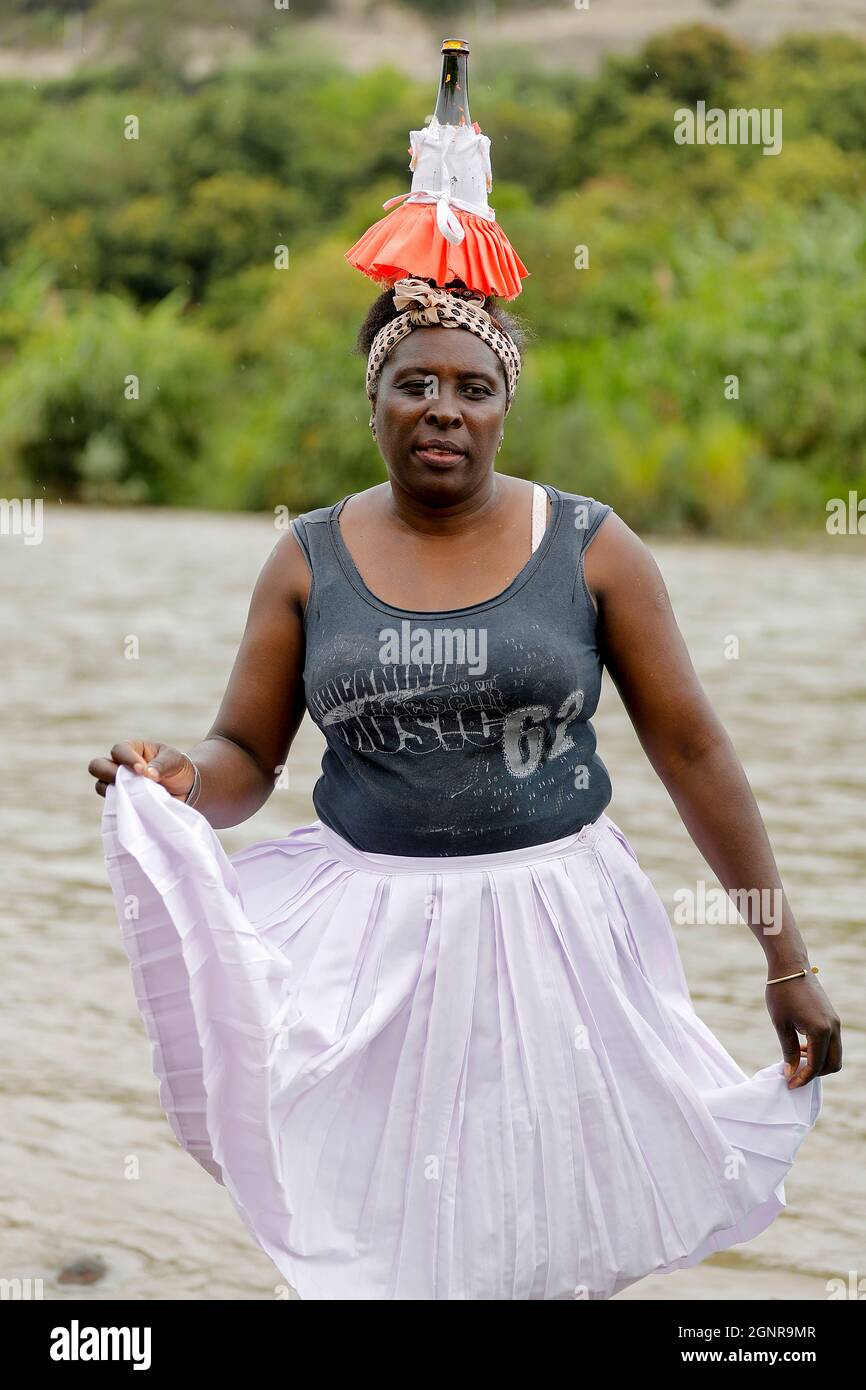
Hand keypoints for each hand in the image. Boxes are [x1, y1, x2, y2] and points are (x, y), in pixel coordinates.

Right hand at [88, 740, 195, 800]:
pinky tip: (135, 807)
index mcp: (132, 749)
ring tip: (134, 795)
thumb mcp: (174, 761)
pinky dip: (121, 805)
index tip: (142, 770)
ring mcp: (119, 785)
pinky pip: (112, 804)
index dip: (127, 759)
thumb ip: (160, 765)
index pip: (119, 750)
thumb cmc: (178, 769)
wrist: (187, 791)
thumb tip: (145, 774)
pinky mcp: (123, 802)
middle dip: (107, 772)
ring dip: (114, 790)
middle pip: (97, 766)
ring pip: (100, 786)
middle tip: (125, 781)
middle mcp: (120, 766)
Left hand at [765, 969, 841, 1088]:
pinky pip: (832, 1042)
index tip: (789, 1084)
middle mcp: (833, 1028)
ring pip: (835, 1053)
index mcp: (820, 1031)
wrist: (790, 967)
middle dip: (815, 1073)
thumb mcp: (781, 1024)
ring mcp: (835, 1022)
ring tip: (796, 1057)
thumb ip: (788, 1050)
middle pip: (833, 1064)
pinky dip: (821, 1050)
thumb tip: (791, 1072)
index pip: (816, 1066)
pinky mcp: (832, 1017)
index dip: (803, 1078)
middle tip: (794, 1072)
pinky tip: (802, 1045)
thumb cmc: (781, 993)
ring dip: (819, 1061)